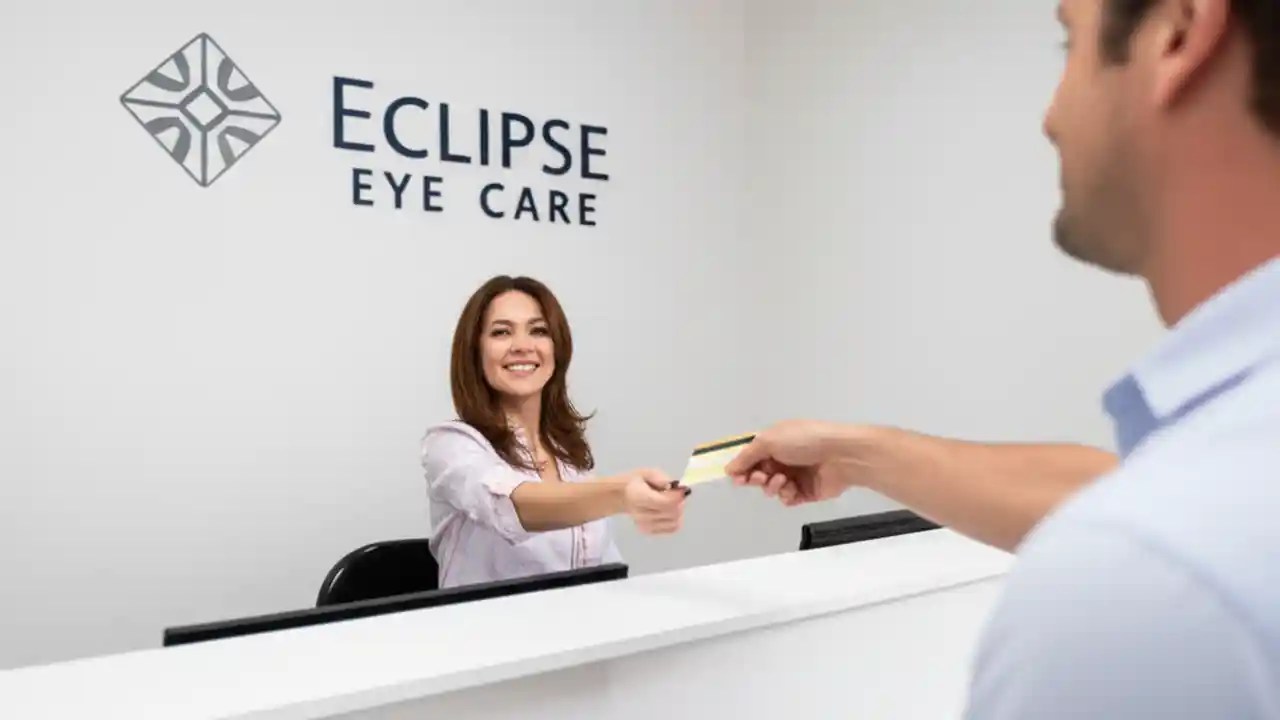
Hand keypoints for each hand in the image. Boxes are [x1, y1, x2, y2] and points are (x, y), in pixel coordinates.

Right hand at [621, 468, 686, 533]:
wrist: (625, 496)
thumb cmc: (638, 482)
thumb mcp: (649, 473)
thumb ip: (661, 478)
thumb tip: (673, 486)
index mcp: (638, 497)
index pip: (664, 503)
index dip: (677, 497)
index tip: (682, 489)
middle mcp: (640, 515)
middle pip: (672, 513)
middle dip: (679, 502)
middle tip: (677, 494)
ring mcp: (645, 526)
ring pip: (675, 521)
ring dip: (678, 511)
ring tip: (671, 501)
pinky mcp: (650, 532)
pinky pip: (672, 527)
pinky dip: (675, 519)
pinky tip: (668, 511)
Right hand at [726, 420, 882, 505]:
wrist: (841, 455)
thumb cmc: (806, 441)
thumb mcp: (770, 441)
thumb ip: (747, 456)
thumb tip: (729, 468)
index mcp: (775, 441)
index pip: (751, 456)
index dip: (742, 467)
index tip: (737, 477)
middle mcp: (783, 457)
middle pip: (758, 473)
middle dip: (756, 477)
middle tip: (760, 477)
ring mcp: (794, 475)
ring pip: (771, 488)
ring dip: (772, 486)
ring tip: (782, 480)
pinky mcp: (805, 492)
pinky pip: (787, 498)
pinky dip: (786, 495)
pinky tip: (792, 489)